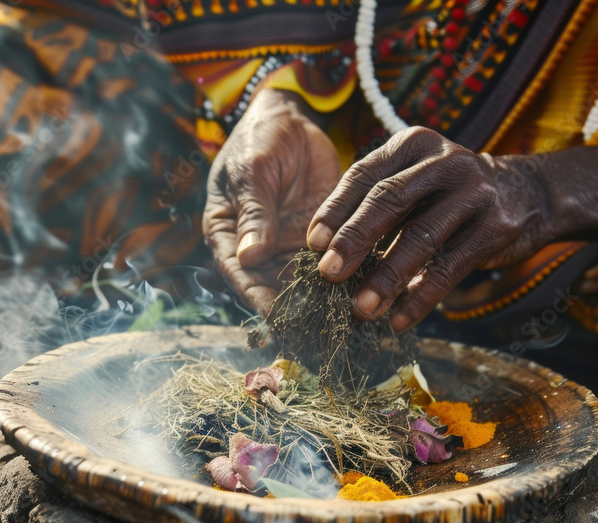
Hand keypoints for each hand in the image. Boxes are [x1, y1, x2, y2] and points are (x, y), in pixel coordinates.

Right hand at [204, 89, 340, 314]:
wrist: (290, 118)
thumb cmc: (259, 140)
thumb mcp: (253, 172)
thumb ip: (254, 213)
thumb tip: (248, 258)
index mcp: (229, 234)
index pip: (241, 275)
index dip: (259, 298)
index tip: (282, 320)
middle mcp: (259, 249)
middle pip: (274, 287)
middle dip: (299, 309)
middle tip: (323, 330)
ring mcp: (289, 245)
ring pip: (306, 282)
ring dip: (326, 300)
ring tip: (349, 319)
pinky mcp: (321, 237)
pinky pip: (333, 261)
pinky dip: (348, 275)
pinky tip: (368, 289)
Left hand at [306, 127, 554, 331]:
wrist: (527, 194)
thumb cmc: (448, 194)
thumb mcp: (414, 182)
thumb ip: (376, 204)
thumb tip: (325, 252)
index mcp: (413, 145)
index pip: (365, 175)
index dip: (336, 210)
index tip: (313, 244)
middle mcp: (444, 162)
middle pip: (390, 201)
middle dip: (355, 241)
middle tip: (328, 274)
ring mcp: (474, 192)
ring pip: (420, 237)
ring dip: (386, 278)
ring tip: (361, 309)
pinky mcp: (495, 227)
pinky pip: (449, 268)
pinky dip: (421, 298)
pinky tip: (398, 320)